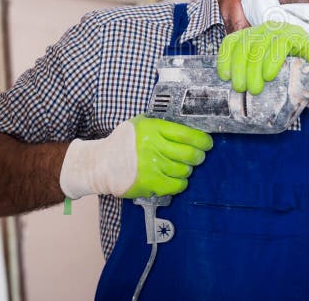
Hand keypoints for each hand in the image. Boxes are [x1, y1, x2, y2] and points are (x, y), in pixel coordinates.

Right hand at [59, 115, 212, 198]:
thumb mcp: (140, 124)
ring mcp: (152, 166)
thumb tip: (190, 129)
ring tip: (181, 167)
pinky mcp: (150, 183)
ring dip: (187, 170)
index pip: (187, 134)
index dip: (202, 140)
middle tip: (197, 156)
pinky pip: (176, 185)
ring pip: (185, 170)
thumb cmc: (124, 142)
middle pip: (190, 153)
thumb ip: (162, 125)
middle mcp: (153, 146)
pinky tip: (174, 179)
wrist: (101, 163)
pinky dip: (180, 183)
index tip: (207, 143)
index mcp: (153, 128)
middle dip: (198, 156)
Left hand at [217, 22, 308, 94]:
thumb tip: (229, 86)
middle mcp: (266, 30)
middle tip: (241, 88)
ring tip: (255, 88)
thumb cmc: (289, 79)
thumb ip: (249, 74)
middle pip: (244, 45)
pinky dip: (272, 62)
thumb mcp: (264, 75)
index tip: (225, 76)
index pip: (232, 41)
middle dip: (239, 68)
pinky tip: (270, 76)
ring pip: (259, 46)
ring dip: (254, 70)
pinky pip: (280, 45)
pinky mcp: (298, 36)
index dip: (225, 58)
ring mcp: (282, 30)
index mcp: (254, 37)